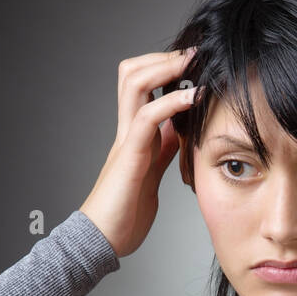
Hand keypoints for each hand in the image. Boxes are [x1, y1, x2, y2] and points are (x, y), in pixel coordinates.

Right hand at [79, 46, 199, 256]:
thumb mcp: (153, 173)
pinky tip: (193, 96)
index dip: (164, 69)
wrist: (102, 241)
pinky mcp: (129, 155)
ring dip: (165, 66)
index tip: (194, 64)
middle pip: (132, 72)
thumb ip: (164, 150)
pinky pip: (148, 117)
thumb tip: (181, 131)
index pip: (141, 85)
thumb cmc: (124, 213)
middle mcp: (127, 130)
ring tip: (192, 62)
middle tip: (193, 54)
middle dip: (163, 57)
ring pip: (134, 82)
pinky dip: (172, 101)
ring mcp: (126, 139)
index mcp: (134, 134)